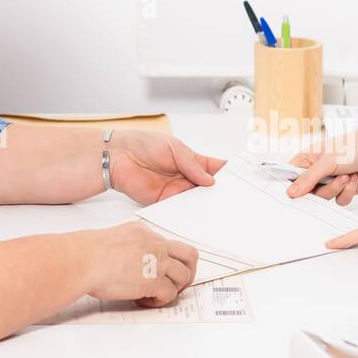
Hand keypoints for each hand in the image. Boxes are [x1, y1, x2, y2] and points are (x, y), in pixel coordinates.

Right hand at [81, 221, 198, 306]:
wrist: (83, 260)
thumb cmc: (87, 253)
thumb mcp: (112, 239)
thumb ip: (127, 248)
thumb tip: (127, 261)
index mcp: (144, 233)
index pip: (168, 244)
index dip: (168, 260)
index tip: (162, 269)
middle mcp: (155, 245)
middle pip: (189, 255)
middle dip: (188, 271)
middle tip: (178, 283)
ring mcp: (157, 263)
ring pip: (184, 276)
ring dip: (175, 288)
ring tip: (159, 295)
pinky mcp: (154, 281)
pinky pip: (170, 294)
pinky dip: (161, 301)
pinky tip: (146, 301)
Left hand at [108, 130, 226, 204]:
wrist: (118, 156)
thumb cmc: (143, 144)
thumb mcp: (174, 148)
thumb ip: (192, 165)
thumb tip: (210, 180)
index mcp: (192, 161)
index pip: (214, 169)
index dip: (227, 174)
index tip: (239, 180)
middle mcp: (186, 177)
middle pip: (209, 188)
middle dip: (220, 192)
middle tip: (231, 198)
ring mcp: (176, 191)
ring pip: (197, 201)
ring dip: (206, 204)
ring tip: (218, 207)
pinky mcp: (164, 202)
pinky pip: (179, 210)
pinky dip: (188, 212)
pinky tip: (198, 213)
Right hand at [285, 127, 357, 204]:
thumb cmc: (357, 145)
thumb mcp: (328, 160)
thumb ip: (308, 178)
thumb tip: (291, 191)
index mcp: (308, 158)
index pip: (290, 176)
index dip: (292, 186)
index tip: (294, 195)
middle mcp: (318, 170)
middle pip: (308, 192)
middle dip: (325, 188)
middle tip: (334, 179)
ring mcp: (330, 180)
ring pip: (325, 198)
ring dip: (338, 189)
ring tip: (348, 175)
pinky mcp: (343, 188)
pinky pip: (339, 200)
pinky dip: (348, 192)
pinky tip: (355, 180)